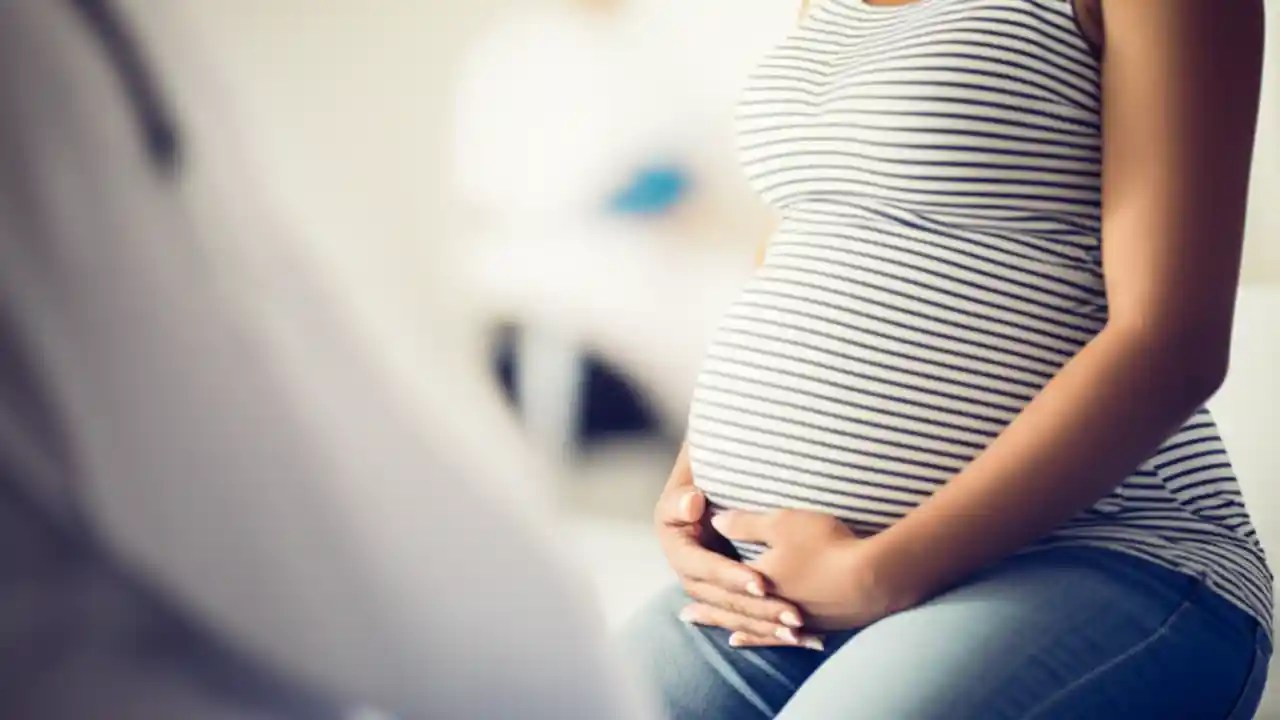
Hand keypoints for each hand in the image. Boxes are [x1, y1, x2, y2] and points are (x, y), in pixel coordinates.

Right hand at [653, 461, 814, 647]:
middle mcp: (689, 574)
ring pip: (733, 615)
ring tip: (796, 630)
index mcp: (678, 548)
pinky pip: (745, 619)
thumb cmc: (699, 484)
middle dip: (756, 609)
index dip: (730, 577)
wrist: (704, 493)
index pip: (703, 568)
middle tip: (791, 615)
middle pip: (721, 600)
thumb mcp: (688, 489)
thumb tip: (693, 503)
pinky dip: (767, 629)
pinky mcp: (726, 595)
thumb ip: (685, 500)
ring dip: (764, 625)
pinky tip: (794, 638)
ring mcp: (707, 588)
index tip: (760, 584)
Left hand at [705, 509, 899, 646]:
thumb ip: (746, 523)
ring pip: (760, 627)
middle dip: (712, 612)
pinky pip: (788, 636)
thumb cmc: (826, 545)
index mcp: (756, 580)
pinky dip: (774, 638)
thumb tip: (714, 521)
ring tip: (726, 635)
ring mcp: (796, 620)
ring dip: (740, 628)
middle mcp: (771, 606)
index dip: (703, 586)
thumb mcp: (783, 523)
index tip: (683, 595)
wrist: (874, 577)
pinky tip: (775, 640)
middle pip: (735, 610)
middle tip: (689, 616)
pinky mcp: (820, 624)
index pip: (723, 584)